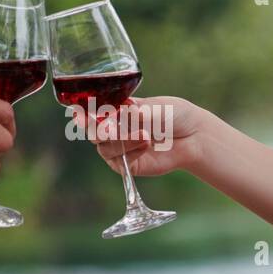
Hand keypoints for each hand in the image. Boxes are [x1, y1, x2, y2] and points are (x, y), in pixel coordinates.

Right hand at [77, 95, 212, 176]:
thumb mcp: (156, 107)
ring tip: (144, 134)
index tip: (79, 112)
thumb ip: (138, 112)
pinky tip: (147, 143)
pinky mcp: (128, 165)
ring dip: (122, 140)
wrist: (193, 136)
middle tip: (110, 127)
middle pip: (92, 132)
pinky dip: (131, 151)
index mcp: (114, 110)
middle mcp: (112, 129)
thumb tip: (121, 113)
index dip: (82, 113)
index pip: (90, 112)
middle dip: (98, 129)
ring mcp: (119, 148)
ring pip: (105, 147)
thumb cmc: (173, 115)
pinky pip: (119, 161)